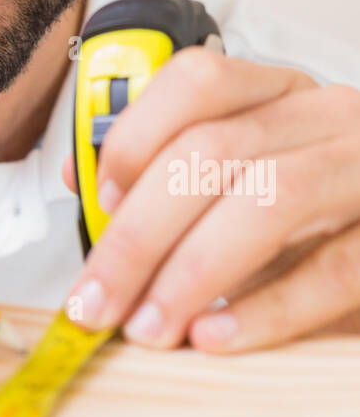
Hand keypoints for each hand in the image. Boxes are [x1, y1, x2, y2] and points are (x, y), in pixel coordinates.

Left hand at [62, 48, 359, 351]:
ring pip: (267, 199)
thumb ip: (177, 178)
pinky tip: (215, 336)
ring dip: (191, 270)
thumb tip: (84, 181)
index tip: (94, 198)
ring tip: (147, 326)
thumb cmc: (321, 216)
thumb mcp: (250, 182)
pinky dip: (266, 308)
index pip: (197, 80)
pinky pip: (332, 269)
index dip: (135, 135)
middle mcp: (328, 117)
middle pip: (215, 151)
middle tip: (95, 301)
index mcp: (281, 94)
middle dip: (138, 232)